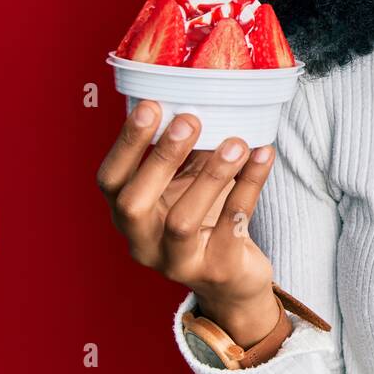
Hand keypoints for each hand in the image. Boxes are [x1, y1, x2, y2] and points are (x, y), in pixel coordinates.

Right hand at [96, 100, 281, 345]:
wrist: (233, 277)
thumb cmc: (206, 217)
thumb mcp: (188, 182)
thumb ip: (185, 151)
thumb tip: (201, 96)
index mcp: (129, 214)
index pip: (110, 180)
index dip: (126, 144)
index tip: (150, 105)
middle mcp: (143, 242)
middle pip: (134, 203)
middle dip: (161, 157)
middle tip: (191, 119)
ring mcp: (176, 262)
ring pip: (182, 221)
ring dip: (210, 176)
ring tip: (237, 142)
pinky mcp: (215, 270)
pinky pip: (231, 226)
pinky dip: (250, 186)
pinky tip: (263, 156)